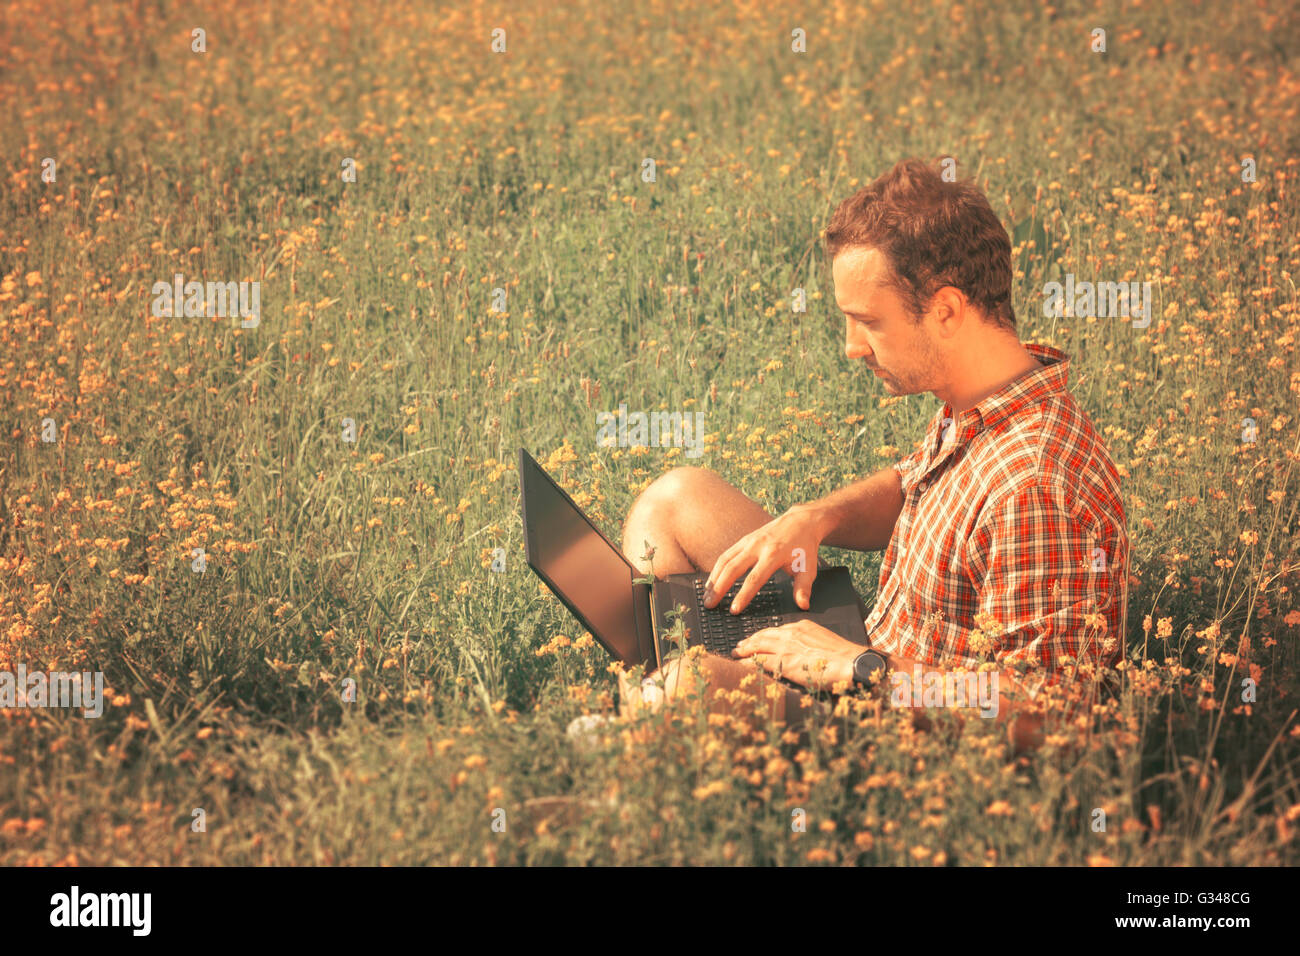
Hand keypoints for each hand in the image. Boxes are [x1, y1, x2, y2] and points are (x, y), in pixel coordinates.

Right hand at [703, 502, 829, 613]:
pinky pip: (726, 554)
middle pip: (732, 569)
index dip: (743, 595)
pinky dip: (716, 568)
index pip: (754, 579)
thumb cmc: (805, 547)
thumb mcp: (809, 568)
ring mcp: (748, 541)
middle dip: (719, 588)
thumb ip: (803, 587)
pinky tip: (712, 581)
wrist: (801, 521)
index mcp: (773, 554)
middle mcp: (757, 546)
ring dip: (713, 578)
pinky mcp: (744, 539)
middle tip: (710, 605)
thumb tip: (803, 605)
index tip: (734, 610)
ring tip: (706, 596)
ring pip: (724, 560)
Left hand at [731, 620, 858, 690]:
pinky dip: (748, 663)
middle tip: (740, 645)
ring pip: (758, 646)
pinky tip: (741, 666)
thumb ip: (809, 643)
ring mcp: (786, 647)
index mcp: (802, 627)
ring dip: (745, 650)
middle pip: (763, 635)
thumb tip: (802, 652)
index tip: (756, 639)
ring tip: (736, 654)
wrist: (851, 663)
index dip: (763, 635)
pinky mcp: (784, 662)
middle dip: (750, 640)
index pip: (776, 630)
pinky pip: (760, 661)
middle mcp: (791, 634)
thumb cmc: (843, 657)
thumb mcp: (823, 641)